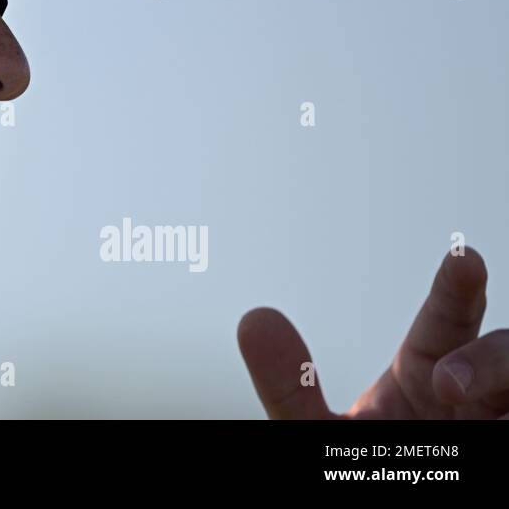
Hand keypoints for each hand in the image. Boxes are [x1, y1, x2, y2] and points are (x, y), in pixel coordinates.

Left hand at [237, 247, 506, 417]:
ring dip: (502, 380)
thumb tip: (254, 319)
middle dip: (492, 356)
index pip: (447, 324)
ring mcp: (502, 426)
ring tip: (459, 407)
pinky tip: (500, 423)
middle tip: (447, 386)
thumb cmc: (362, 479)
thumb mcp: (319, 439)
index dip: (458, 289)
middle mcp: (476, 402)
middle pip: (505, 354)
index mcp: (424, 380)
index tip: (466, 258)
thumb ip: (289, 386)